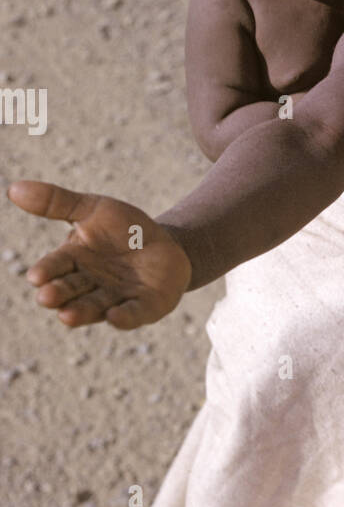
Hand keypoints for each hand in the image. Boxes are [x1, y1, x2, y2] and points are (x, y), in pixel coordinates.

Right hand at [6, 181, 191, 327]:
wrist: (165, 245)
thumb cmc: (123, 229)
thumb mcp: (93, 209)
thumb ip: (56, 202)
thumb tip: (12, 189)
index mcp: (75, 261)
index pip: (56, 266)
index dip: (47, 271)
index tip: (36, 276)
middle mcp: (91, 284)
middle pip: (71, 291)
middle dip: (59, 294)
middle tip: (46, 298)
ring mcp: (116, 298)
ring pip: (95, 307)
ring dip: (81, 312)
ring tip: (66, 316)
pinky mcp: (144, 308)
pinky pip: (133, 314)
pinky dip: (123, 317)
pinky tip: (114, 316)